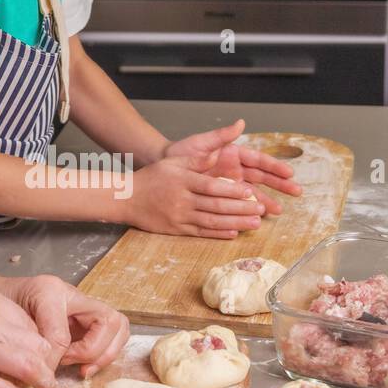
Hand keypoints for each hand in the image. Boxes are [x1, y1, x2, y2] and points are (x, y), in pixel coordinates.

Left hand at [0, 274, 129, 378]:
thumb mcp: (6, 321)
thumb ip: (27, 343)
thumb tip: (47, 372)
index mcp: (51, 292)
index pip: (62, 334)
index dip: (55, 358)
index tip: (44, 371)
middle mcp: (74, 296)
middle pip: (111, 322)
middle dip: (95, 351)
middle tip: (73, 364)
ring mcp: (84, 307)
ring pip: (118, 328)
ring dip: (104, 353)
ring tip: (82, 369)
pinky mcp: (87, 320)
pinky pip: (111, 336)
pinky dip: (103, 354)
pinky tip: (83, 367)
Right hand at [122, 154, 264, 238]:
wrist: (127, 198)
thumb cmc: (152, 177)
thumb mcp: (173, 162)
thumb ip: (198, 160)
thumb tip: (219, 154)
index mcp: (183, 180)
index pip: (212, 186)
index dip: (233, 190)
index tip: (250, 192)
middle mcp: (182, 200)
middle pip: (216, 205)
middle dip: (241, 208)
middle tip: (261, 209)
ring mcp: (179, 216)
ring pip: (212, 221)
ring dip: (236, 223)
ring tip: (255, 223)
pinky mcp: (177, 229)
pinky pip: (201, 232)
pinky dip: (218, 234)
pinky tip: (234, 233)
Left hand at [162, 118, 302, 214]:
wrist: (164, 168)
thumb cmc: (182, 153)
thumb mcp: (201, 143)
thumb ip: (221, 135)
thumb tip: (240, 123)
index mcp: (234, 154)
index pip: (259, 161)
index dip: (275, 167)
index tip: (289, 173)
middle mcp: (235, 169)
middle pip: (262, 178)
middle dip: (280, 185)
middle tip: (297, 192)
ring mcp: (230, 184)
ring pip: (253, 193)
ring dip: (266, 201)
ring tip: (279, 210)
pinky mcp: (221, 197)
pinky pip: (238, 204)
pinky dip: (249, 210)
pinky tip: (259, 218)